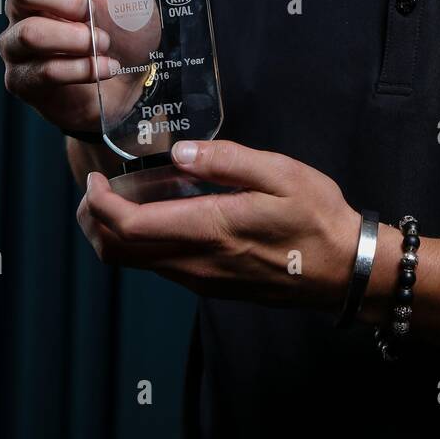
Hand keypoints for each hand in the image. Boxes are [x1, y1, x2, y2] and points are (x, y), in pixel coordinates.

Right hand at [0, 0, 149, 134]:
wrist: (130, 88)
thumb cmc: (126, 34)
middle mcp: (25, 6)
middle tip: (93, 13)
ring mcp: (18, 44)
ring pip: (30, 32)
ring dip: (77, 39)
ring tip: (105, 45)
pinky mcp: (23, 80)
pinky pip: (44, 71)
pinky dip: (84, 68)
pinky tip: (106, 68)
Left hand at [76, 139, 361, 310]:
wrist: (344, 269)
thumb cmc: (317, 217)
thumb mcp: (282, 173)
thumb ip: (229, 160)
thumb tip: (180, 152)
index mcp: (211, 229)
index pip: (132, 227)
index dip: (102, 205)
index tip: (95, 180)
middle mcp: (198, 263)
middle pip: (120, 254)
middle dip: (95, 223)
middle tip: (95, 191)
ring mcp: (203, 279)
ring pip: (137, 266)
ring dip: (115, 236)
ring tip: (121, 200)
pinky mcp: (212, 286)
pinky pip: (160, 269)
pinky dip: (141, 246)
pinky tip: (158, 218)